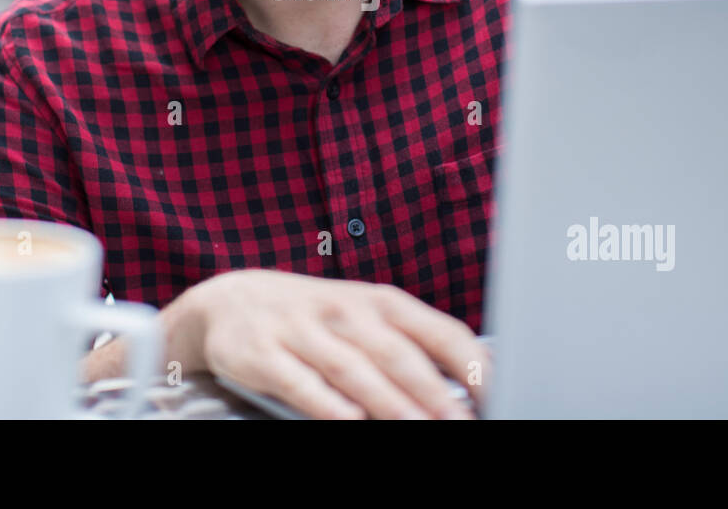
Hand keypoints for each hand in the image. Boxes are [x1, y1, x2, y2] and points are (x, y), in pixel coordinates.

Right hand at [162, 269, 490, 418]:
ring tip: (418, 428)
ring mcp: (303, 330)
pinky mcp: (265, 353)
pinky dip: (327, 403)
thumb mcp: (363, 316)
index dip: (471, 364)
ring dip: (390, 404)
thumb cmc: (314, 315)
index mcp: (380, 302)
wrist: (231, 299)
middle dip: (433, 395)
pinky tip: (350, 421)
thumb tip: (468, 383)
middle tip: (459, 424)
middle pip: (398, 355)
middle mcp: (344, 311)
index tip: (496, 395)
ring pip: (354, 371)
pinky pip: (300, 381)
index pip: (438, 330)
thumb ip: (410, 344)